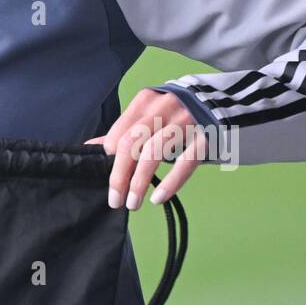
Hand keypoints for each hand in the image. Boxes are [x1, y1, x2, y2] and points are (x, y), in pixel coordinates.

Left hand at [84, 88, 206, 210]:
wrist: (215, 101)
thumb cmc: (171, 113)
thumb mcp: (146, 115)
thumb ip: (122, 132)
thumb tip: (90, 148)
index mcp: (144, 102)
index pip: (120, 133)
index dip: (111, 158)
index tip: (108, 179)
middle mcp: (163, 108)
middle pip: (133, 143)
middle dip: (119, 175)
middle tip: (115, 200)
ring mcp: (185, 122)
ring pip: (155, 153)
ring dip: (139, 182)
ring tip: (133, 203)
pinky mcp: (205, 137)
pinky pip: (185, 163)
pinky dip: (170, 183)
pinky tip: (157, 198)